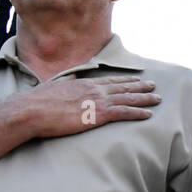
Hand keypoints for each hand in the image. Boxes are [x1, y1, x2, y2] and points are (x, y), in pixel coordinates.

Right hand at [11, 76, 160, 139]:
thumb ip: (66, 81)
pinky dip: (138, 113)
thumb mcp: (54, 85)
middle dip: (140, 86)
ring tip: (157, 98)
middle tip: (154, 85)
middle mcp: (95, 90)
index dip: (125, 80)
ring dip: (145, 99)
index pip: (110, 81)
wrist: (33, 110)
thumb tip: (71, 77)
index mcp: (84, 83)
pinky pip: (124, 113)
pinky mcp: (98, 114)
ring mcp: (98, 101)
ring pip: (128, 99)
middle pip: (123, 87)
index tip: (136, 79)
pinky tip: (149, 114)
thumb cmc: (39, 101)